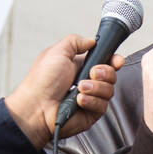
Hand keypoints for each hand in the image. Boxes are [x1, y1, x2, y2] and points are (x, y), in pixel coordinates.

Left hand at [4, 34, 121, 146]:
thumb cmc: (41, 81)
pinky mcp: (91, 112)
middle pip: (112, 75)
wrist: (36, 107)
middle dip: (105, 72)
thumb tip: (91, 41)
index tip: (116, 61)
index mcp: (81, 66)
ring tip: (79, 88)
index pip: (106, 61)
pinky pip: (102, 105)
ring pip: (109, 90)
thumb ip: (75, 41)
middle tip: (92, 73)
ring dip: (95, 87)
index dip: (114, 60)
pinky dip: (91, 101)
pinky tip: (78, 100)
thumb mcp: (57, 52)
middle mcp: (88, 82)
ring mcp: (91, 98)